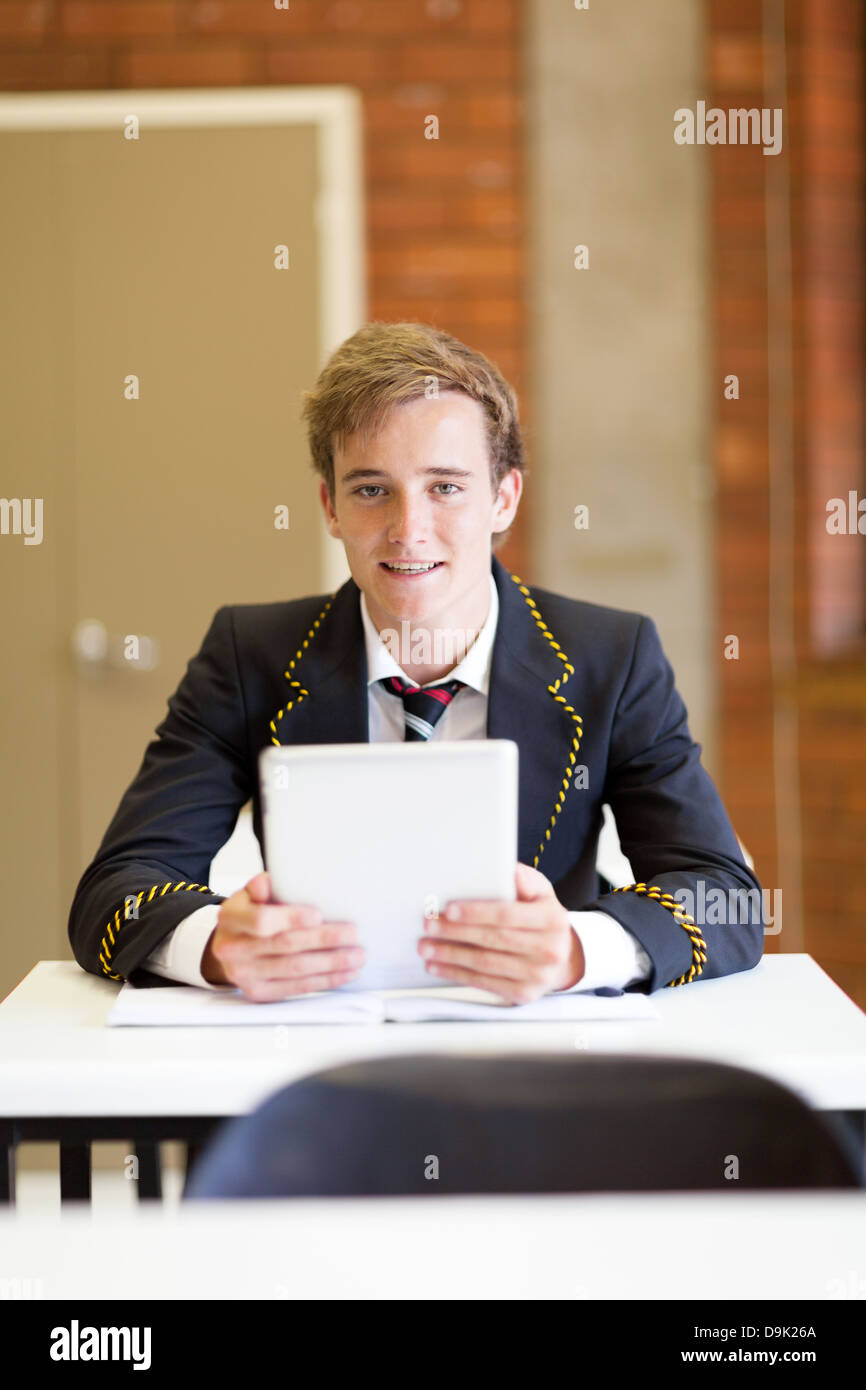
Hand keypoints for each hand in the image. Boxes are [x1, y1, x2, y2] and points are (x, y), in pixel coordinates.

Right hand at [202, 871, 364, 1000]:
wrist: (232, 945)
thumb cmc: (251, 913)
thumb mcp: (252, 893)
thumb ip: (262, 886)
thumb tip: (267, 884)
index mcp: (231, 917)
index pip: (261, 920)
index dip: (291, 918)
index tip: (318, 915)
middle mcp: (231, 948)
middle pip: (284, 945)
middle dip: (323, 940)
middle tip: (352, 934)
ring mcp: (243, 974)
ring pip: (294, 969)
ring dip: (331, 963)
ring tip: (357, 956)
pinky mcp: (258, 993)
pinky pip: (296, 988)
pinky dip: (324, 981)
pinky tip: (344, 973)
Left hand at [417, 862, 584, 1003]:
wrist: (562, 958)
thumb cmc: (541, 919)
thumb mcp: (540, 892)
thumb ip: (522, 879)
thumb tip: (503, 868)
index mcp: (553, 919)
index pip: (508, 914)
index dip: (477, 912)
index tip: (449, 909)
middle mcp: (550, 950)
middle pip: (493, 939)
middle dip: (456, 932)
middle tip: (429, 925)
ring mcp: (538, 975)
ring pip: (485, 964)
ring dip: (450, 955)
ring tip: (426, 947)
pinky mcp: (524, 994)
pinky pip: (484, 983)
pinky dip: (457, 974)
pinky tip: (438, 965)